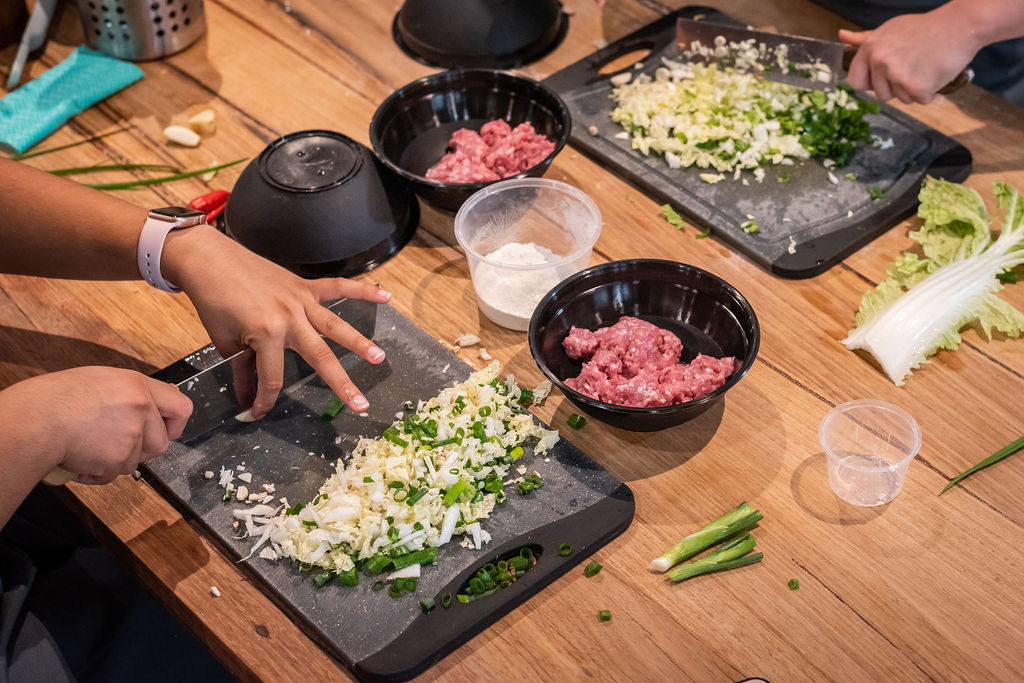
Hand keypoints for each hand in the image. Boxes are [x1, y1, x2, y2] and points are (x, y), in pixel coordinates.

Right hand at [13, 367, 191, 484]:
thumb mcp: (103, 381)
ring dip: (116, 461)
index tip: (165, 431)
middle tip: (116, 444)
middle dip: (141, 450)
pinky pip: (115, 475)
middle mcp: (141, 409)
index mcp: (139, 386)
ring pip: (136, 461)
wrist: (37, 419)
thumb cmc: (59, 398)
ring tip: (91, 446)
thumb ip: (131, 394)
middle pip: (160, 443)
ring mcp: (131, 435)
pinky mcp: (117, 459)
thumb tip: (150, 407)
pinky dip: (98, 472)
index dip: (175, 425)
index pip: (182, 408)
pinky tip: (81, 459)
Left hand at [163, 226, 390, 418]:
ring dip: (359, 342)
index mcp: (266, 333)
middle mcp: (289, 318)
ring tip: (379, 358)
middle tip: (361, 404)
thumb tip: (249, 396)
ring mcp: (300, 300)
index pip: (272, 376)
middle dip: (340, 383)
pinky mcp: (304, 286)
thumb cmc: (213, 301)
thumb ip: (243, 369)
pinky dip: (362, 290)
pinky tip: (386, 296)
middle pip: (320, 356)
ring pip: (335, 325)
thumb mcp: (224, 341)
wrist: (209, 261)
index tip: (257, 412)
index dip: (265, 398)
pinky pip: (337, 287)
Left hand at [840, 12, 979, 104]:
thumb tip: (841, 36)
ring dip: (914, 89)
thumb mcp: (889, 29)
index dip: (870, 83)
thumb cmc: (924, 28)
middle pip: (880, 94)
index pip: (855, 81)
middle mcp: (879, 61)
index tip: (885, 77)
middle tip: (914, 66)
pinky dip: (931, 92)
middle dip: (897, 87)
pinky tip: (936, 72)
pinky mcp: (916, 86)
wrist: (960, 25)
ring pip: (901, 99)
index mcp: (870, 48)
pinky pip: (920, 101)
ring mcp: (897, 74)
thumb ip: (864, 39)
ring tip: (926, 66)